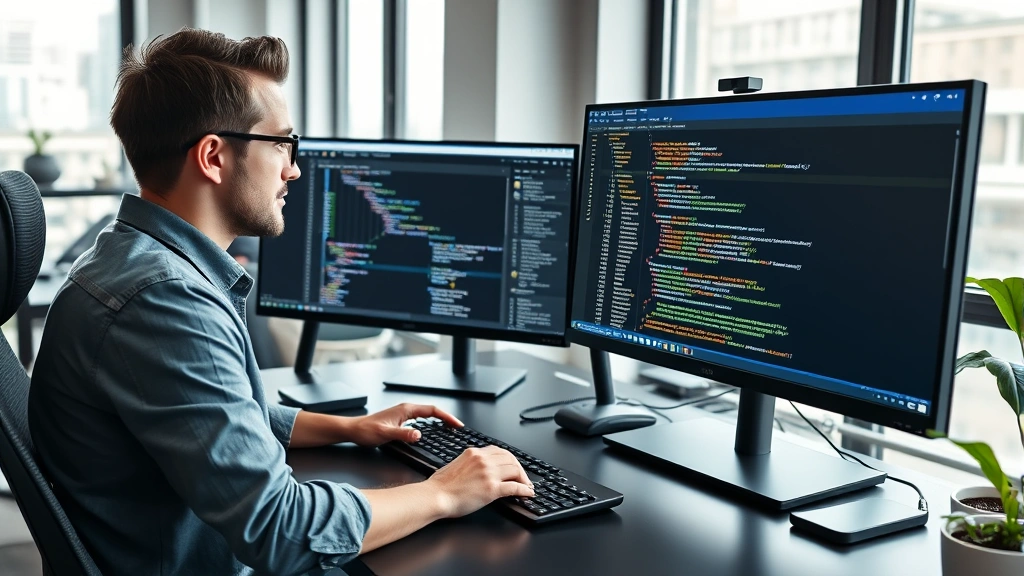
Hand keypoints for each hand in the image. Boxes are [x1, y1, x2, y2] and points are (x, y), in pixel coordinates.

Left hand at [345, 403, 462, 447]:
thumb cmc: (366, 430)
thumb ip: (403, 434)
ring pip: (427, 415)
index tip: (456, 425)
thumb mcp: (386, 434)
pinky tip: (431, 431)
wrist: (353, 430)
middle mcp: (406, 410)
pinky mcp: (400, 421)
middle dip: (446, 418)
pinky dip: (430, 424)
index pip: (432, 410)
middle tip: (457, 428)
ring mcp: (403, 415)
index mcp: (406, 410)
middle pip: (432, 411)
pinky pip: (420, 420)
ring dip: (439, 421)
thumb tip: (419, 435)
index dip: (447, 417)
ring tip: (449, 429)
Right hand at [427, 446, 534, 517]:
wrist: (435, 496)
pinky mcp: (491, 488)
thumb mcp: (456, 465)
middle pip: (510, 459)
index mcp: (474, 452)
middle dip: (520, 468)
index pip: (499, 451)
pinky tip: (528, 493)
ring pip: (515, 470)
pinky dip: (524, 490)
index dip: (510, 459)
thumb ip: (470, 463)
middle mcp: (483, 460)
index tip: (513, 466)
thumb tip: (478, 471)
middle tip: (523, 477)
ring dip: (524, 479)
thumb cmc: (440, 485)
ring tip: (527, 485)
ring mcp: (488, 473)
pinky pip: (514, 487)